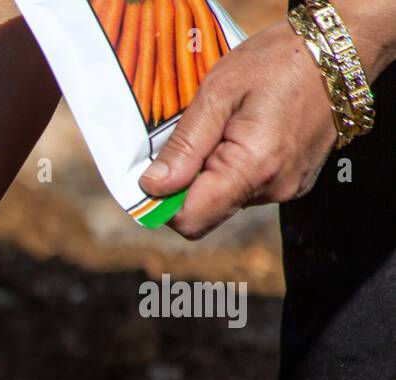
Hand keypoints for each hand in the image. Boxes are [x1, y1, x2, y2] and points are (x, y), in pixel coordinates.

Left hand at [139, 18, 337, 238]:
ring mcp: (287, 188)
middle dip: (187, 183)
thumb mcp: (219, 92)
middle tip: (194, 138)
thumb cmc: (280, 61)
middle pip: (206, 211)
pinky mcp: (293, 182)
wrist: (337, 49)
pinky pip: (247, 187)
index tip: (154, 175)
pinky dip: (234, 167)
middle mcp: (273, 189)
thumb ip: (185, 145)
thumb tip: (153, 187)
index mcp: (254, 168)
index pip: (191, 219)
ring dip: (212, 172)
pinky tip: (244, 133)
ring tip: (225, 128)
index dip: (163, 203)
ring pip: (225, 199)